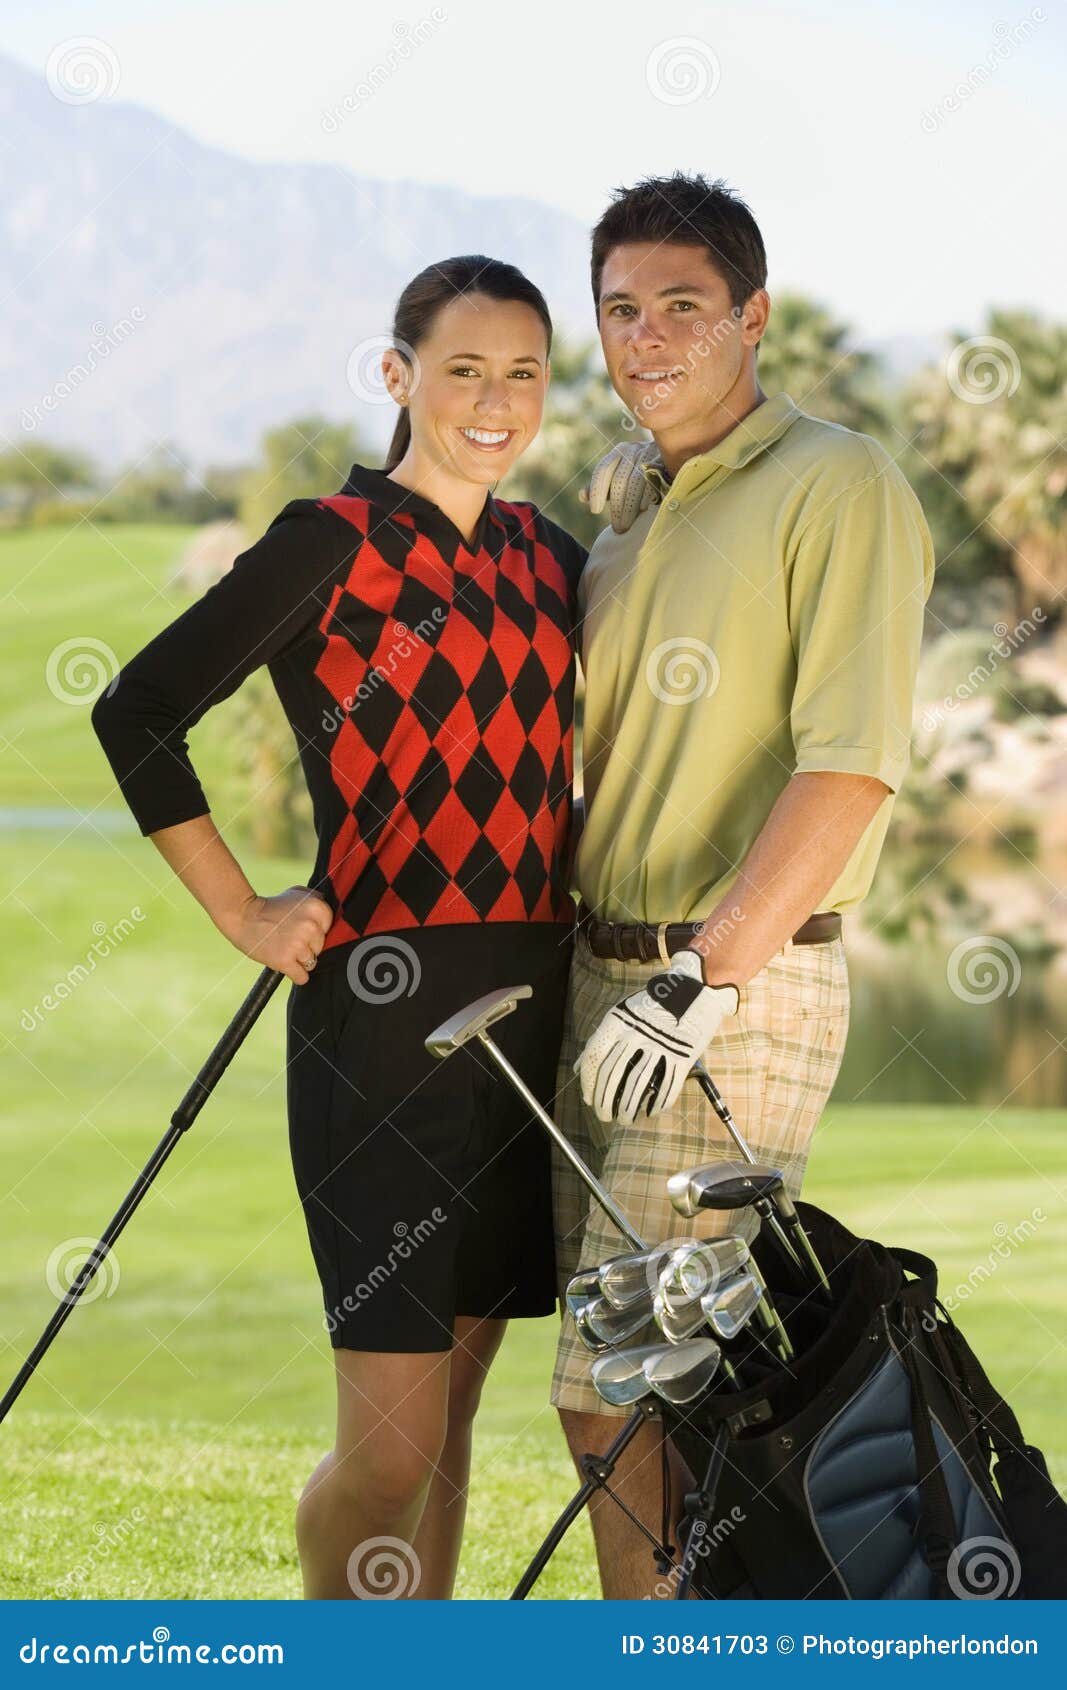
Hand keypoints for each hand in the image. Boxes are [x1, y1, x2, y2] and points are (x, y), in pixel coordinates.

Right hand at [225, 886, 333, 984]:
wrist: (244, 916)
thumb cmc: (272, 906)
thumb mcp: (297, 894)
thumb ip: (317, 900)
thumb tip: (335, 911)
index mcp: (317, 908)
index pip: (329, 930)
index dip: (315, 932)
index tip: (301, 929)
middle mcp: (311, 926)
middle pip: (321, 948)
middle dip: (308, 947)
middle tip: (290, 939)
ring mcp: (298, 944)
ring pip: (312, 963)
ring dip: (300, 960)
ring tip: (285, 949)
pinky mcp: (286, 961)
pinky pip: (302, 977)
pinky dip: (296, 975)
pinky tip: (287, 965)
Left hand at [575, 949, 737, 1124]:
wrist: (695, 988)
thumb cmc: (653, 1005)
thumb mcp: (622, 1015)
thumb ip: (601, 1042)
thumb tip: (579, 1069)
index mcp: (618, 1020)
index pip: (595, 1056)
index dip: (589, 1083)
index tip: (589, 1100)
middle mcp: (637, 1032)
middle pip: (614, 1074)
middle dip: (605, 1101)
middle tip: (605, 1116)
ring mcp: (662, 1043)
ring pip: (638, 1083)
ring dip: (629, 1107)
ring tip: (625, 1119)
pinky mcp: (684, 1054)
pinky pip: (668, 1085)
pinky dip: (658, 1103)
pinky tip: (651, 1112)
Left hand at [581, 442, 662, 532]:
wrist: (675, 462)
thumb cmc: (642, 476)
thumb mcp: (619, 480)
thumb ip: (601, 488)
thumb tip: (582, 495)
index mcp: (619, 452)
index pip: (603, 470)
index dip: (597, 491)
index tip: (595, 511)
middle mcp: (634, 449)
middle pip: (619, 480)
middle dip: (616, 507)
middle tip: (617, 528)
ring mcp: (652, 454)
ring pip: (635, 482)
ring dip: (629, 507)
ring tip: (626, 526)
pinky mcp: (668, 462)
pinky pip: (654, 480)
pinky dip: (647, 496)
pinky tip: (644, 510)